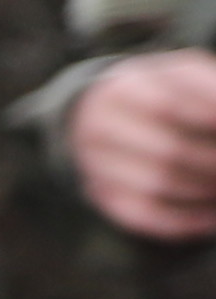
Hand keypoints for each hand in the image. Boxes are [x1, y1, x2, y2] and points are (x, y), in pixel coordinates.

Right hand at [71, 51, 215, 243]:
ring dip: (206, 192)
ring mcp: (95, 163)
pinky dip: (187, 220)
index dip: (210, 121)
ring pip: (159, 186)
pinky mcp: (100, 194)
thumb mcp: (185, 77)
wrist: (105, 112)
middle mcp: (100, 126)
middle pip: (169, 151)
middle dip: (214, 163)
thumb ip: (210, 93)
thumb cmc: (164, 93)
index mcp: (125, 89)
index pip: (170, 107)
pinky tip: (213, 216)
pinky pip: (145, 215)